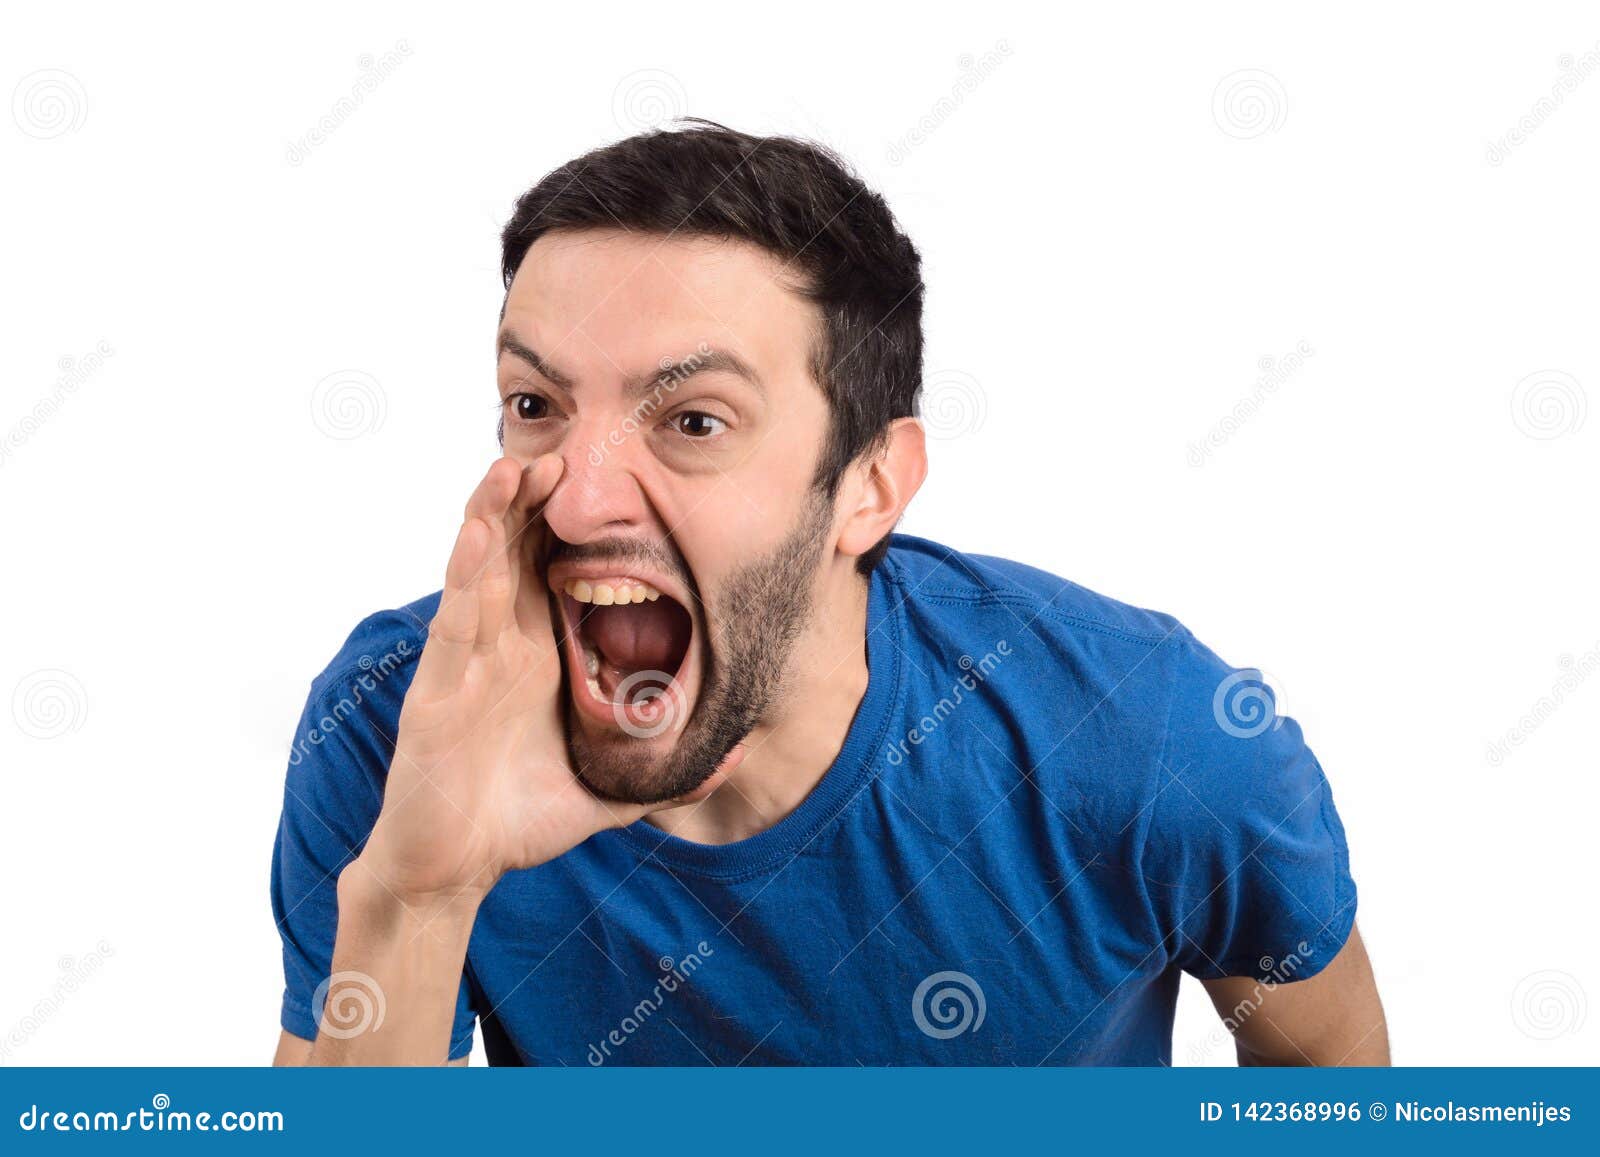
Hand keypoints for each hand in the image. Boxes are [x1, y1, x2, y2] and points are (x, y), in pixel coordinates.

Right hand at [356, 456, 735, 904]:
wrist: (455, 867)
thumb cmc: (520, 817)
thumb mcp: (609, 789)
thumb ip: (667, 774)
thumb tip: (736, 758)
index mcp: (541, 655)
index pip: (556, 572)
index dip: (574, 524)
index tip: (607, 477)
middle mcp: (502, 646)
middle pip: (516, 552)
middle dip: (533, 498)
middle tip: (561, 446)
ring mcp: (468, 662)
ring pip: (480, 571)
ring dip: (495, 515)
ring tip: (515, 465)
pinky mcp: (439, 690)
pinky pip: (456, 623)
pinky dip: (467, 576)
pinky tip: (482, 536)